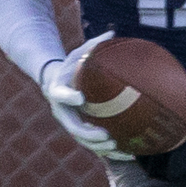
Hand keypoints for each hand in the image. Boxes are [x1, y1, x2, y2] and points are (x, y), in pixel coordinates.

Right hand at [40, 31, 131, 161]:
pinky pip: (95, 144)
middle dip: (88, 134)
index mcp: (59, 90)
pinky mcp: (81, 130)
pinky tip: (130, 154)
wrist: (55, 82)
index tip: (80, 98)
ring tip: (117, 148)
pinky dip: (110, 151)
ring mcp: (71, 122)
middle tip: (106, 136)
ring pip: (84, 141)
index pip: (61, 94)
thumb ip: (92, 46)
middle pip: (73, 127)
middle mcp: (63, 111)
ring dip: (99, 148)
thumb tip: (112, 31)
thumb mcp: (78, 55)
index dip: (69, 97)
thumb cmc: (70, 66)